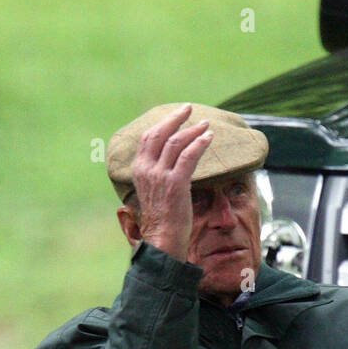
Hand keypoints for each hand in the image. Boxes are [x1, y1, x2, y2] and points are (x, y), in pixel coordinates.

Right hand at [130, 105, 212, 260]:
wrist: (162, 239)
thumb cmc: (161, 220)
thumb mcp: (153, 192)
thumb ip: (156, 176)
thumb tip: (168, 165)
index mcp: (138, 170)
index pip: (147, 138)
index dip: (162, 124)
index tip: (175, 117)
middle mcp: (146, 170)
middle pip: (159, 133)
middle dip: (175, 119)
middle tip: (188, 109)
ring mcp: (160, 176)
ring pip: (175, 142)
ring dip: (192, 130)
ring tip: (205, 124)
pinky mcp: (176, 183)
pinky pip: (188, 156)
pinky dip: (199, 143)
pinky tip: (209, 137)